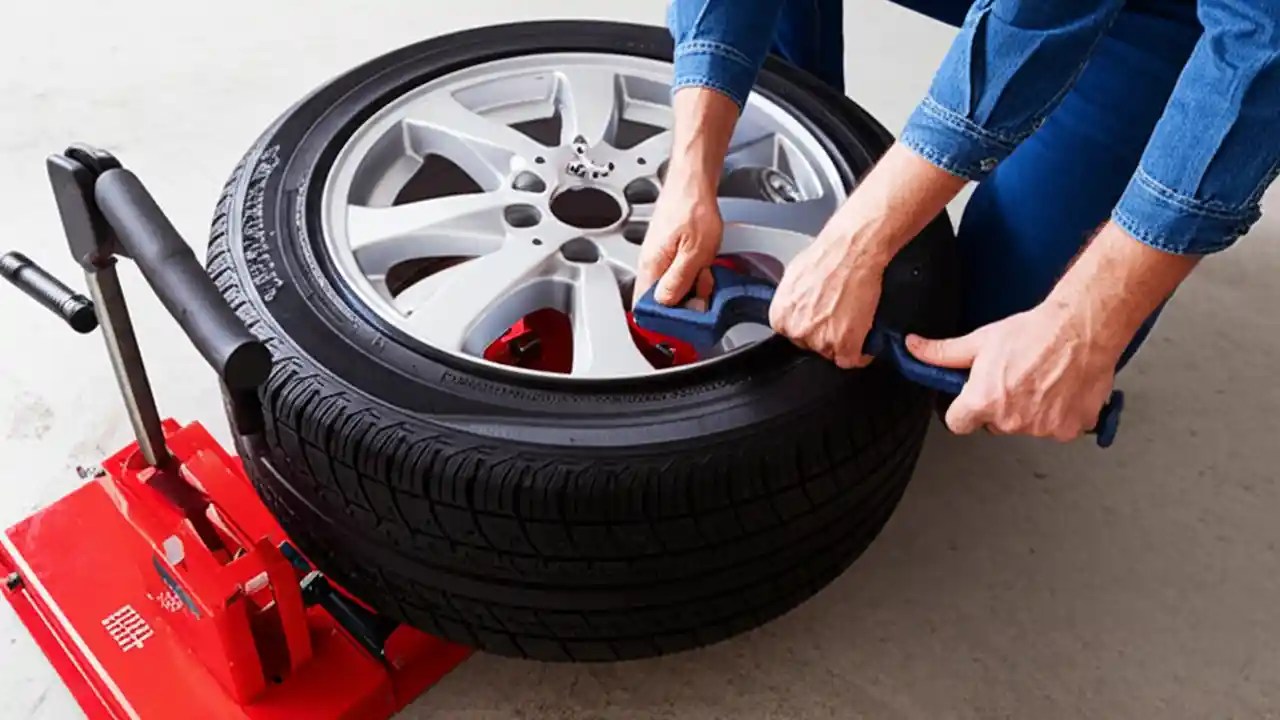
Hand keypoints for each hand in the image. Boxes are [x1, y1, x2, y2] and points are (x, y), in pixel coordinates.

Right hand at [633, 87, 737, 306]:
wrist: (693, 181)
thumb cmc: (692, 209)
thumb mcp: (695, 252)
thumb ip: (680, 282)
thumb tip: (667, 305)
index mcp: (651, 267)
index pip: (645, 308)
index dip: (664, 321)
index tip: (685, 321)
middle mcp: (650, 264)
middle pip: (664, 301)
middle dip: (687, 301)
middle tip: (702, 286)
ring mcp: (660, 258)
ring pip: (675, 287)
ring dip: (694, 285)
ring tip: (706, 269)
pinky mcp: (671, 251)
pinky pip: (681, 273)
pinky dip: (696, 273)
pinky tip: (705, 263)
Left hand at [768, 231, 885, 368]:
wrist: (852, 251)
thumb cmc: (827, 256)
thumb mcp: (794, 278)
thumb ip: (793, 301)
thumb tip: (800, 307)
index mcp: (780, 317)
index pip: (794, 337)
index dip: (812, 329)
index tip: (822, 324)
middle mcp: (796, 331)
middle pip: (813, 346)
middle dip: (826, 334)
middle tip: (841, 318)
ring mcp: (820, 340)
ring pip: (833, 353)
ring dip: (844, 341)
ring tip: (855, 322)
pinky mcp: (844, 344)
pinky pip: (853, 359)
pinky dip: (862, 353)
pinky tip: (865, 340)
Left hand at [905, 302, 1118, 440]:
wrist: (1082, 329)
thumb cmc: (1035, 333)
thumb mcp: (981, 340)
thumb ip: (943, 353)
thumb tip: (913, 348)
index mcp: (984, 401)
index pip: (958, 423)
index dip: (963, 410)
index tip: (971, 401)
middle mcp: (1011, 420)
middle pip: (995, 424)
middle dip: (1001, 406)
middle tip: (1015, 378)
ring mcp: (1042, 428)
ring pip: (1026, 426)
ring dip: (1031, 410)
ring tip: (1041, 379)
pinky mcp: (1069, 429)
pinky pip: (1057, 428)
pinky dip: (1059, 414)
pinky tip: (1061, 389)